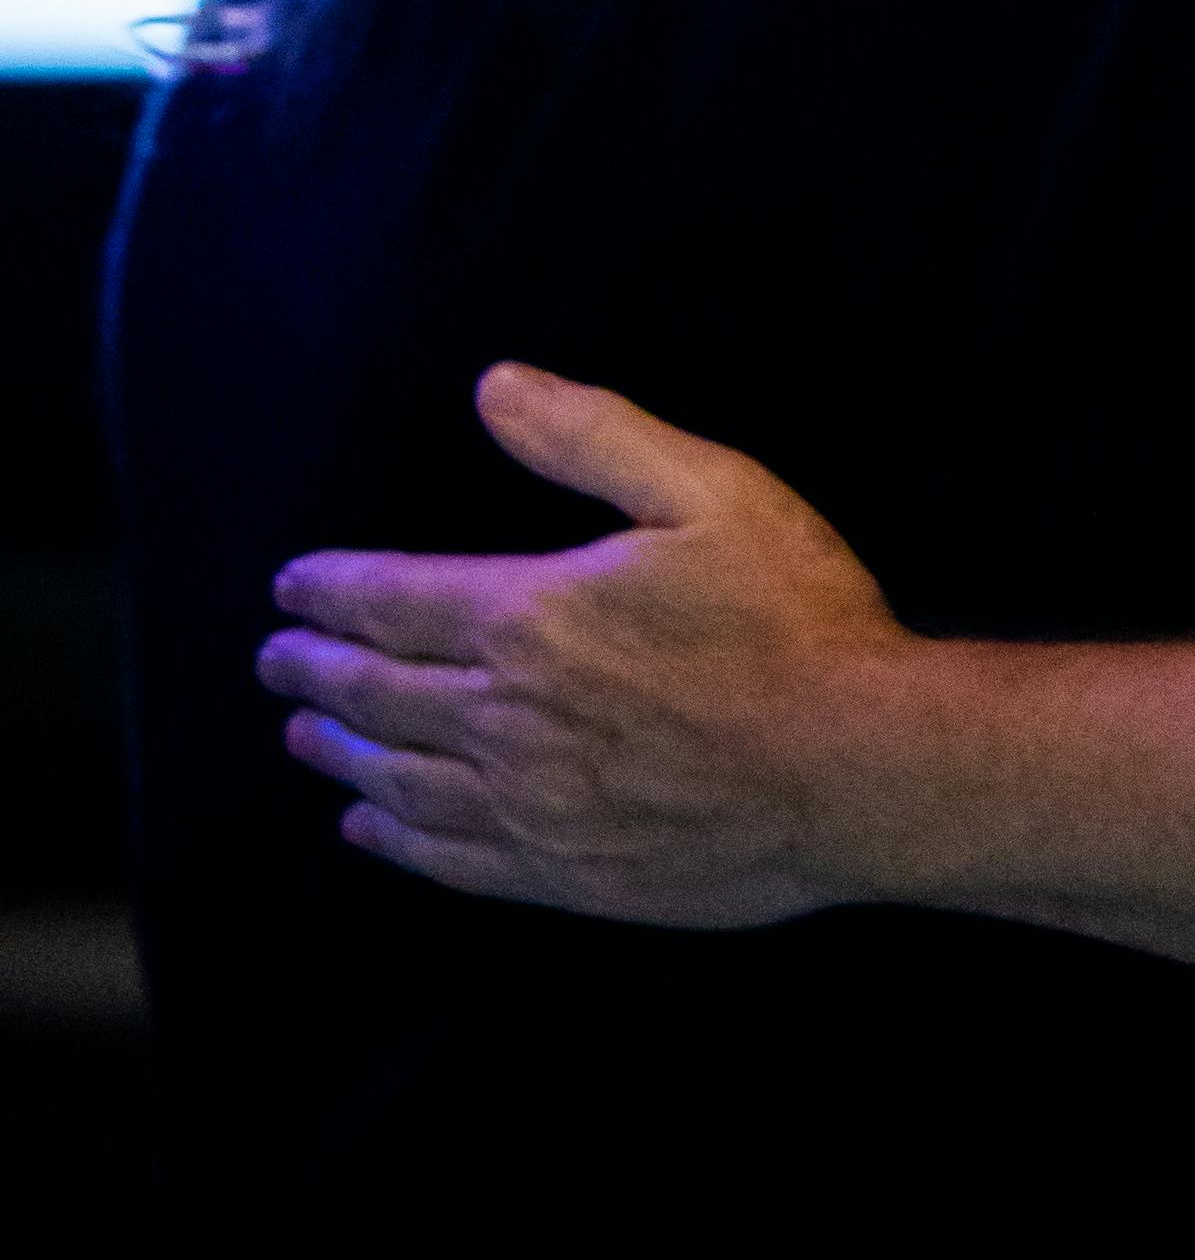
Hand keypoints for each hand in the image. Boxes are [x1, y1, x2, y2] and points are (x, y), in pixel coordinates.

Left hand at [258, 361, 908, 926]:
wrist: (856, 766)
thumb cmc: (793, 618)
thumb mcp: (710, 489)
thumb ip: (594, 436)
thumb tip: (495, 386)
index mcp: (532, 618)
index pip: (395, 600)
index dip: (332, 591)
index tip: (288, 588)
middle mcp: (508, 719)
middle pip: (380, 694)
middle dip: (317, 671)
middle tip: (274, 661)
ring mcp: (531, 806)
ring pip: (400, 781)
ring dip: (342, 755)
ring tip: (304, 736)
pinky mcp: (564, 872)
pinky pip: (449, 859)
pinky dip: (394, 843)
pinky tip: (370, 832)